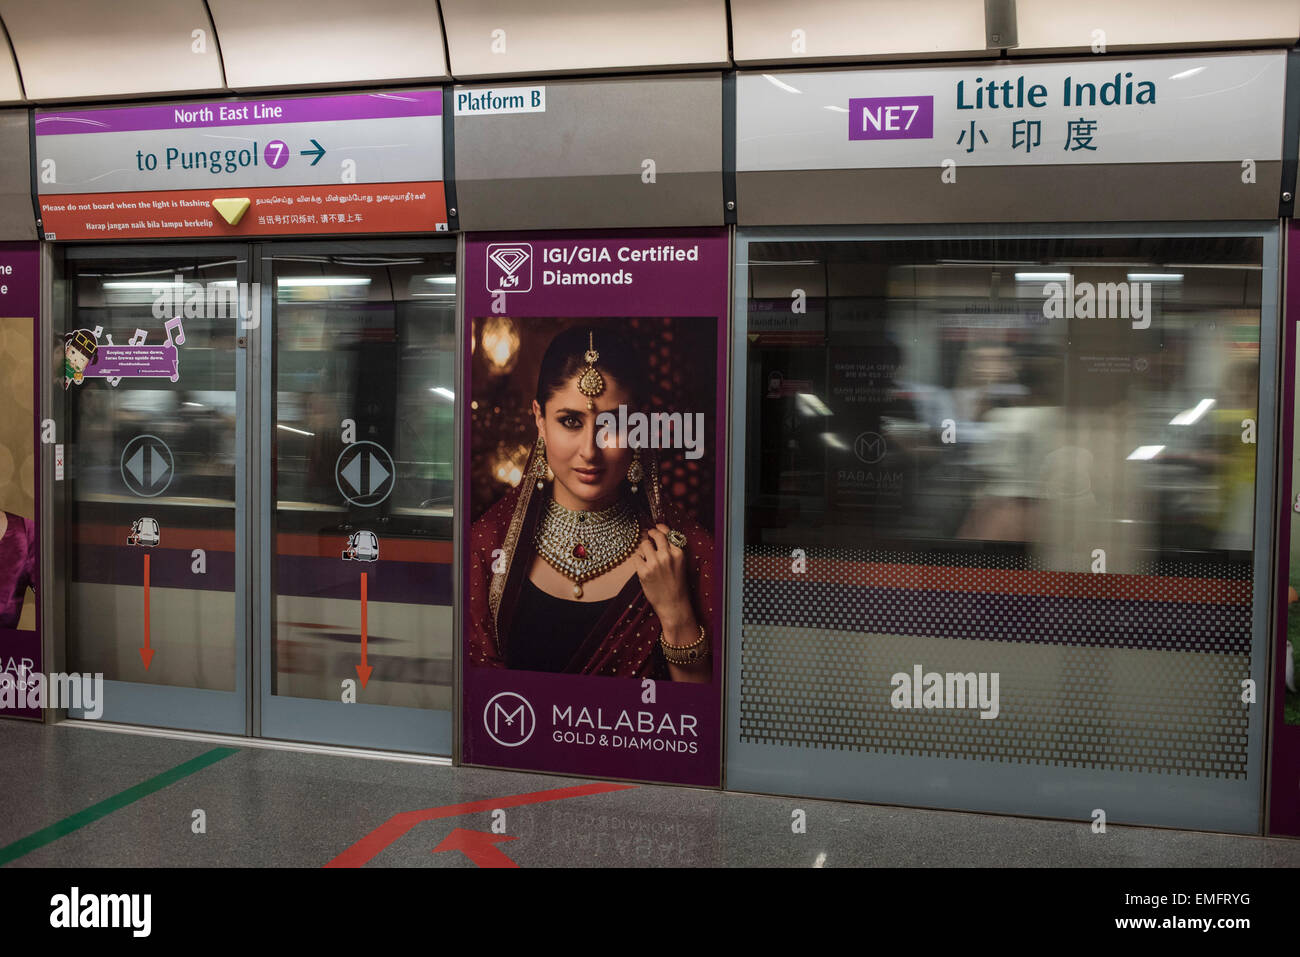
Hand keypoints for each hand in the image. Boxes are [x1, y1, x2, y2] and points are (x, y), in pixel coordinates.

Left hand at [634, 523, 696, 639]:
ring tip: (647, 558)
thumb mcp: (680, 564)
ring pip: (644, 545)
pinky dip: (638, 561)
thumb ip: (672, 550)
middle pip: (655, 535)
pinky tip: (643, 567)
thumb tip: (658, 536)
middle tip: (647, 534)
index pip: (667, 533)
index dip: (660, 528)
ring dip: (644, 549)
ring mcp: (654, 563)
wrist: (673, 604)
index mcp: (678, 553)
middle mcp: (667, 555)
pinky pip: (636, 558)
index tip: (656, 527)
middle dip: (650, 533)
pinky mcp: (643, 571)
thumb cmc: (677, 585)